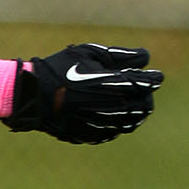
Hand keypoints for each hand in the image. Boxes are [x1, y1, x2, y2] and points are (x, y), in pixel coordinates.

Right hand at [4, 43, 163, 143]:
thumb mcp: (90, 53)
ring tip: (133, 101)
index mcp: (112, 84)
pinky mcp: (91, 135)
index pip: (146, 84)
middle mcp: (111, 107)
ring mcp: (101, 124)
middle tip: (144, 89)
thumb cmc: (61, 68)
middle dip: (147, 95)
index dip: (154, 79)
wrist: (32, 95)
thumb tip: (146, 59)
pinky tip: (115, 114)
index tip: (156, 76)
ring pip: (132, 122)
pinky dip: (119, 123)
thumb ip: (122, 56)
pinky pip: (114, 131)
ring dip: (136, 111)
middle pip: (144, 105)